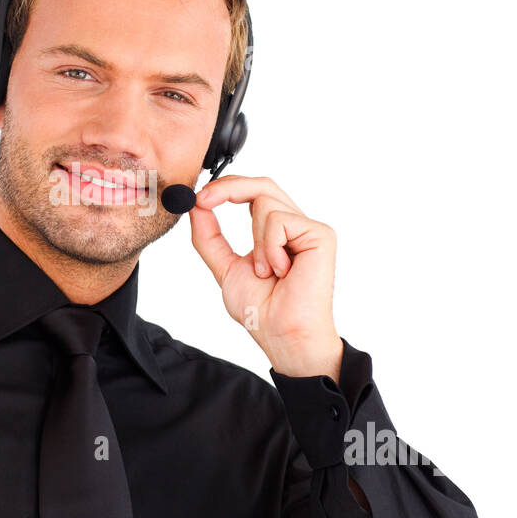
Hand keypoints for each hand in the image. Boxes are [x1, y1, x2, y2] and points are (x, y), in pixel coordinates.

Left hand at [188, 174, 342, 380]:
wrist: (281, 333)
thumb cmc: (261, 310)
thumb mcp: (225, 267)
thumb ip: (209, 237)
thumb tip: (196, 206)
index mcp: (274, 232)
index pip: (252, 193)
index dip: (225, 188)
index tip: (199, 198)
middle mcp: (293, 226)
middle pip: (262, 184)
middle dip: (229, 187)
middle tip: (204, 200)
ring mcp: (308, 229)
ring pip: (266, 201)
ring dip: (255, 241)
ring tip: (266, 272)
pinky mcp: (320, 235)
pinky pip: (280, 220)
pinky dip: (270, 248)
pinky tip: (282, 271)